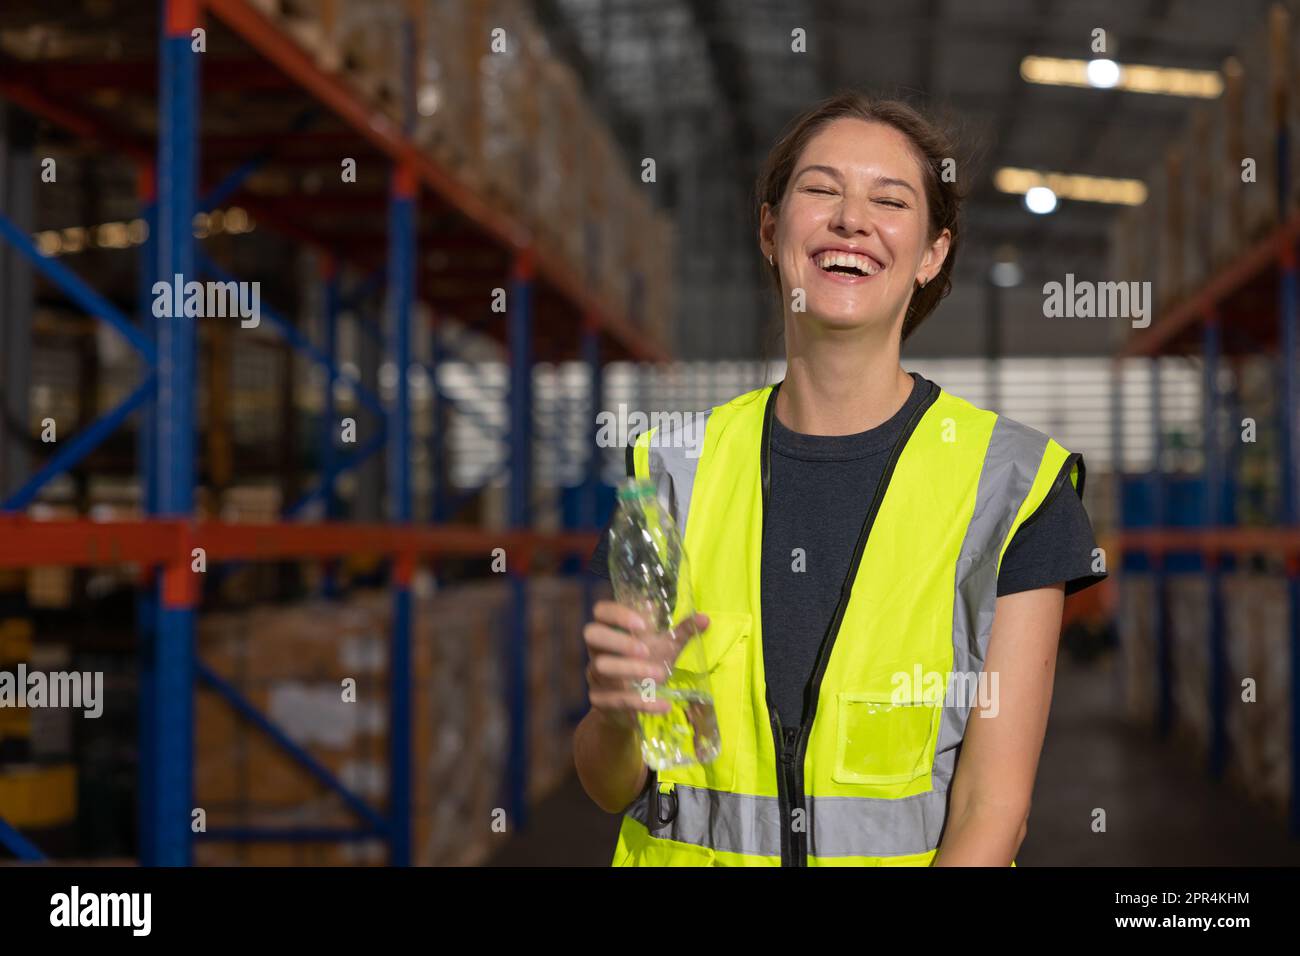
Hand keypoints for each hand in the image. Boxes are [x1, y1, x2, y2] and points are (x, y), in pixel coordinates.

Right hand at [583, 600, 709, 730]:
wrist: (627, 708)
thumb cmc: (644, 667)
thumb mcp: (664, 649)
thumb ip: (681, 633)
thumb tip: (705, 618)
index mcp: (611, 630)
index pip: (601, 611)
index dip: (617, 614)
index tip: (643, 624)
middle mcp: (597, 650)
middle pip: (592, 634)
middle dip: (619, 640)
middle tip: (645, 650)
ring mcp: (595, 675)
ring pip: (603, 667)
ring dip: (632, 670)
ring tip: (661, 675)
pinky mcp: (600, 700)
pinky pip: (618, 700)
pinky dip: (643, 702)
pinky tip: (664, 704)